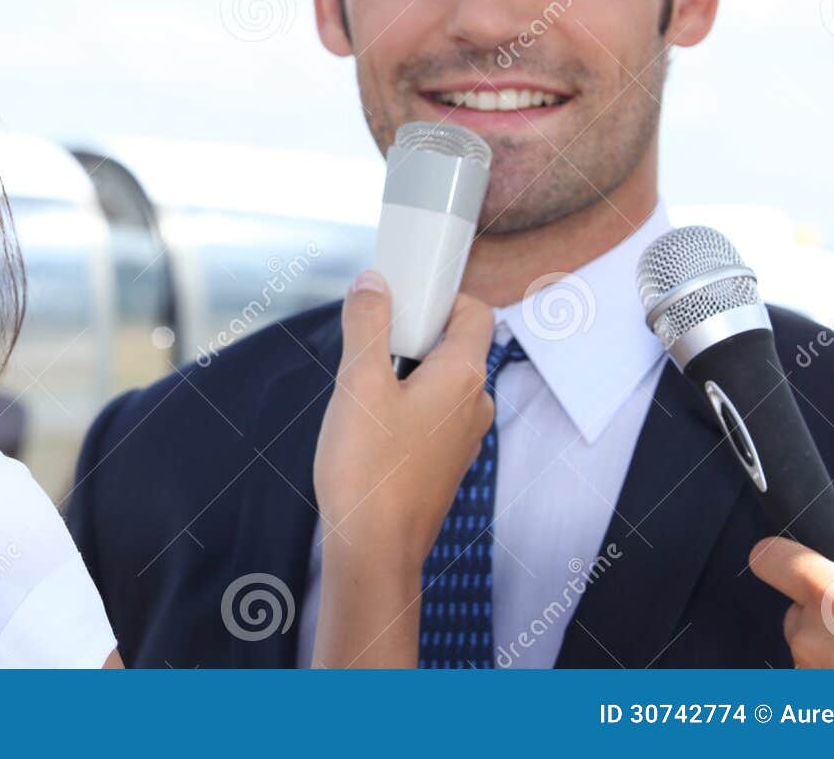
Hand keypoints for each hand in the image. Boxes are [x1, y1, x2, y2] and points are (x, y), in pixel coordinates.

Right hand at [311, 269, 494, 666]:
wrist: (373, 551)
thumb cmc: (369, 471)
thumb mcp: (357, 384)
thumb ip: (368, 325)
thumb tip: (373, 284)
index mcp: (463, 378)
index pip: (475, 312)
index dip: (441, 295)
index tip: (401, 296)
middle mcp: (473, 406)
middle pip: (453, 345)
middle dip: (412, 334)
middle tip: (369, 343)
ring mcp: (462, 439)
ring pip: (439, 383)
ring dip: (404, 373)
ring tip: (360, 390)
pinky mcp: (443, 464)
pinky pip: (430, 415)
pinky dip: (404, 406)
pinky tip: (367, 425)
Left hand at [748, 508, 833, 667]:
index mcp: (833, 598)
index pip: (768, 558)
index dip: (782, 556)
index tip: (799, 561)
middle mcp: (811, 637)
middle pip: (795, 609)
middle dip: (825, 611)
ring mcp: (811, 676)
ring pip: (808, 646)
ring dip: (833, 646)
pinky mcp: (817, 704)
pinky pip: (817, 677)